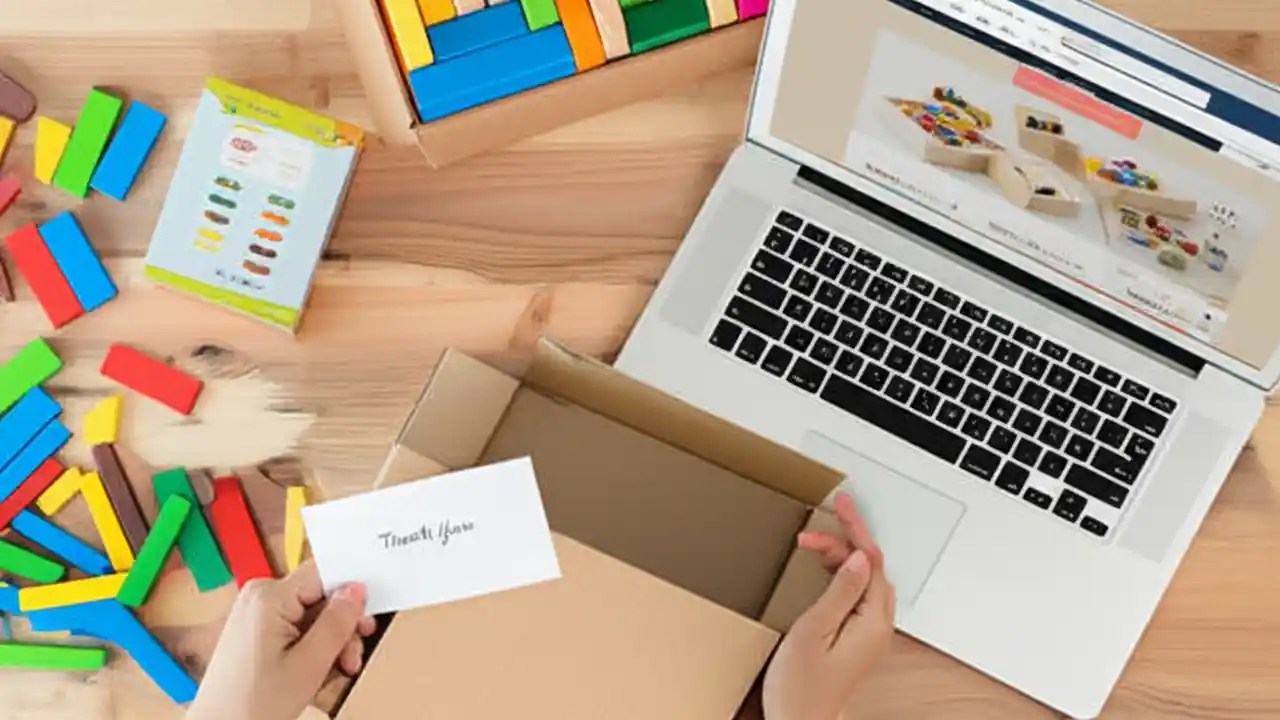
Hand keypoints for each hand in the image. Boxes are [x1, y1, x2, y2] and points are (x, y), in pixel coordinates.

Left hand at [187, 561, 375, 719]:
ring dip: (331, 642)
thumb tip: (357, 589)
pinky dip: (313, 647)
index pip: (324, 573)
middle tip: (352, 657)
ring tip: (337, 671)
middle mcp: (261, 596)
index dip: (351, 592)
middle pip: (321, 597)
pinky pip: (297, 627)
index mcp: (269, 596)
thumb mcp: (309, 665)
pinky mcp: (257, 629)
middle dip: (341, 628)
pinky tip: (318, 670)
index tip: (368, 616)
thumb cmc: (253, 703)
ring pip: (313, 615)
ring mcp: (257, 613)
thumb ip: (336, 623)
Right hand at [763, 493, 895, 719]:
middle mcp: (877, 626)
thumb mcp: (815, 630)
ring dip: (839, 556)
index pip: (870, 561)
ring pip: (862, 578)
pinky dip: (839, 573)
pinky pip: (856, 593)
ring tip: (810, 544)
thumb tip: (856, 557)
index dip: (856, 528)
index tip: (844, 503)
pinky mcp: (857, 637)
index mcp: (872, 622)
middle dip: (844, 540)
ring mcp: (868, 633)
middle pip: (869, 566)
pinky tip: (822, 568)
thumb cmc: (801, 685)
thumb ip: (839, 592)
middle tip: (814, 529)